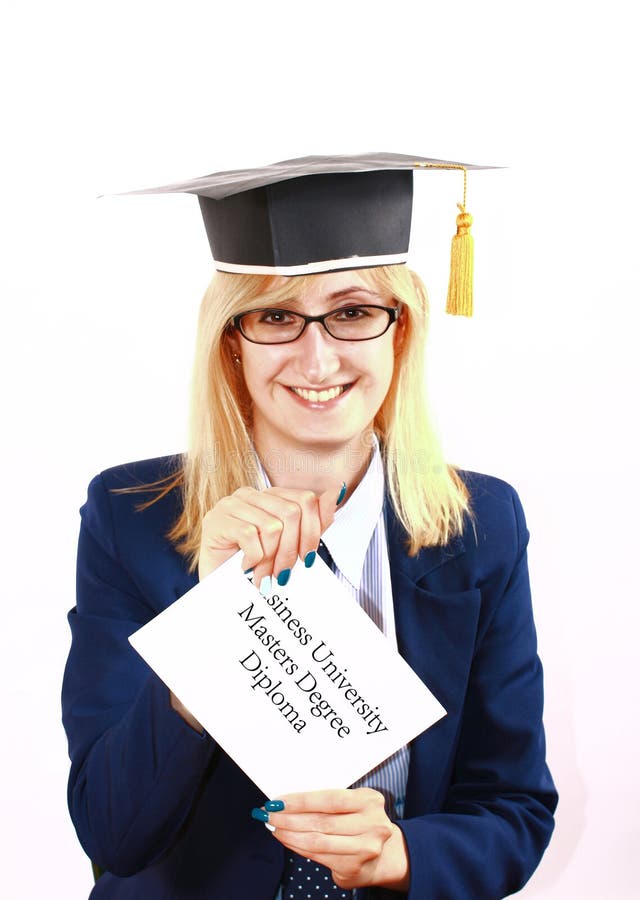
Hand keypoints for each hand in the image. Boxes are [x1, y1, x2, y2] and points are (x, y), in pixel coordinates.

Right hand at [197, 483, 343, 582]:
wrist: (219, 588)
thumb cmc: (254, 566)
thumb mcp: (290, 544)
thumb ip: (313, 520)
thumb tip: (335, 491)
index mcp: (269, 496)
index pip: (305, 499)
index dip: (312, 532)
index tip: (307, 559)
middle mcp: (250, 494)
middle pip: (292, 513)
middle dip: (291, 550)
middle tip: (282, 574)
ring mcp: (230, 504)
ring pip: (272, 526)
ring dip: (271, 560)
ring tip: (262, 575)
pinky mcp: (216, 520)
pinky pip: (250, 535)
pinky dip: (253, 558)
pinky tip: (245, 567)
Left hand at [266, 788, 409, 891]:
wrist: (384, 854)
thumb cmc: (360, 821)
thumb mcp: (354, 803)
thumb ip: (328, 801)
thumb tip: (288, 799)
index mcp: (370, 801)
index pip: (330, 799)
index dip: (302, 801)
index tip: (279, 800)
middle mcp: (372, 825)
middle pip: (322, 822)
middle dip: (289, 818)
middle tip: (269, 813)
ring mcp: (364, 849)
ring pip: (317, 841)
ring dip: (290, 834)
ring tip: (274, 827)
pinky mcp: (353, 868)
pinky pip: (317, 856)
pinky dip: (297, 847)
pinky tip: (287, 840)